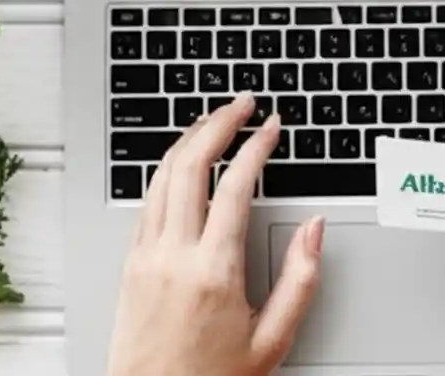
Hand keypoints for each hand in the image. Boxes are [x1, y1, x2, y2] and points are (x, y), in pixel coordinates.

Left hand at [106, 94, 324, 375]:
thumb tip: (314, 229)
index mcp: (214, 271)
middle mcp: (173, 256)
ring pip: (162, 176)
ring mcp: (145, 256)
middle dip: (218, 124)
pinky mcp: (129, 264)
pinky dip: (167, 169)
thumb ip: (301, 280)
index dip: (256, 147)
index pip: (236, 186)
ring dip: (188, 139)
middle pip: (190, 165)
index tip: (271, 127)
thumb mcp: (273, 340)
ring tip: (214, 121)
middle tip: (242, 104)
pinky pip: (147, 200)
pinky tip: (182, 163)